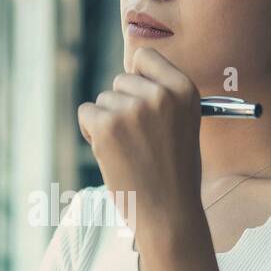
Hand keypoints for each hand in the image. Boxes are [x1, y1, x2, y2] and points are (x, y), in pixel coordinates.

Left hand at [76, 47, 203, 247]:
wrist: (168, 213)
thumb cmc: (175, 174)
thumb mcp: (184, 125)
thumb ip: (163, 98)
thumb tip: (130, 77)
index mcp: (185, 90)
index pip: (146, 57)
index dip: (137, 77)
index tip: (139, 96)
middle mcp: (160, 94)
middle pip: (121, 80)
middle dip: (122, 105)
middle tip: (138, 139)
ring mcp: (132, 109)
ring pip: (103, 100)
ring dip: (108, 123)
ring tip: (129, 151)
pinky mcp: (107, 125)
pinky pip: (86, 113)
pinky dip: (91, 132)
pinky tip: (111, 153)